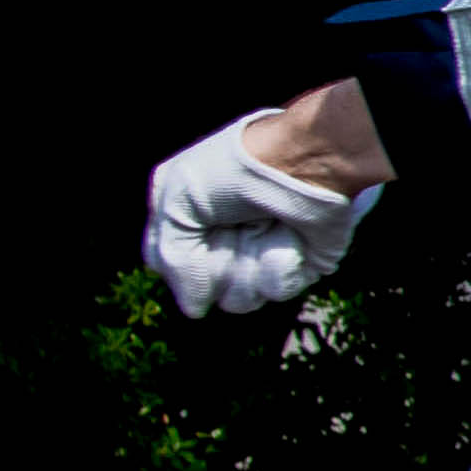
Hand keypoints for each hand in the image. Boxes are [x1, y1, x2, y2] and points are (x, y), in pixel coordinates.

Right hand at [147, 112, 376, 317]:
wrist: (306, 161)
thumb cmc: (236, 171)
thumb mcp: (177, 201)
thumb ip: (172, 258)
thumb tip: (194, 309)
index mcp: (187, 213)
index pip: (163, 260)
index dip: (173, 259)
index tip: (190, 232)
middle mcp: (221, 236)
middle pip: (200, 286)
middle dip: (214, 264)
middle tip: (231, 228)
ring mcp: (259, 252)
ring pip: (237, 299)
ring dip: (247, 267)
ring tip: (263, 228)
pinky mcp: (296, 265)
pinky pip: (275, 291)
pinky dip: (279, 266)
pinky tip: (289, 238)